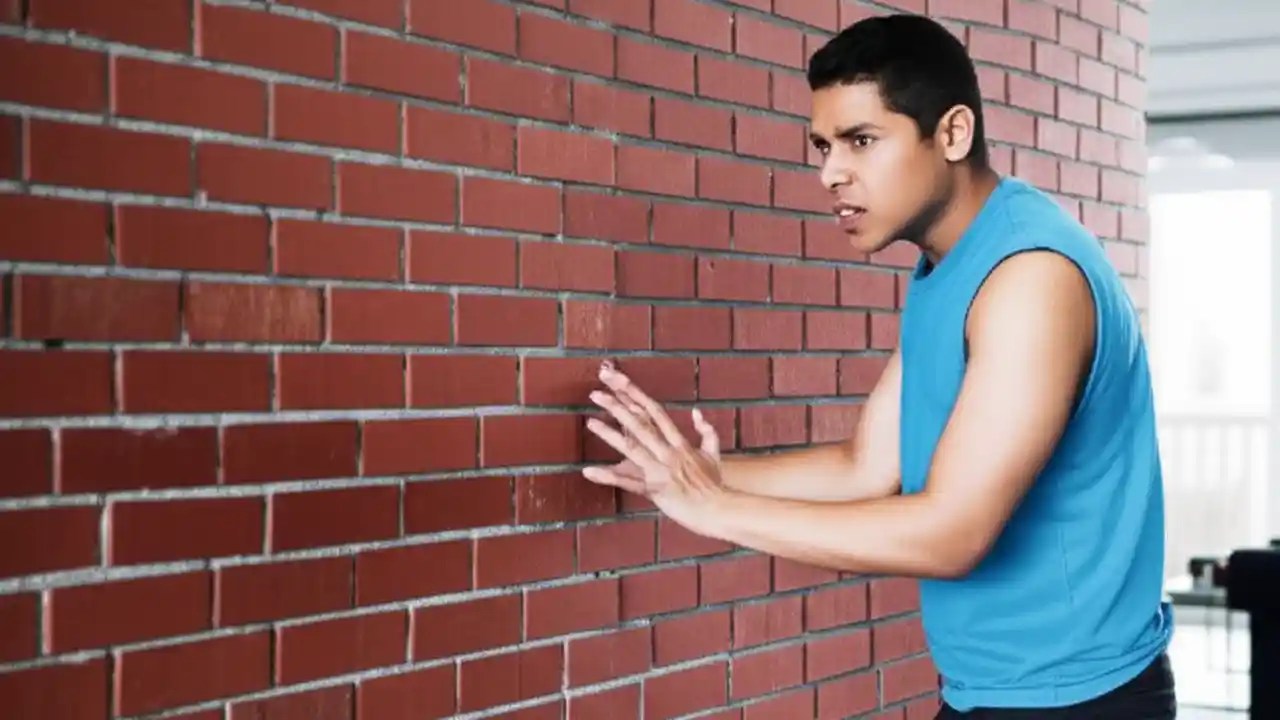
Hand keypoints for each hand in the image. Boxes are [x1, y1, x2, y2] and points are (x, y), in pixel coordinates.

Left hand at [582, 363, 727, 533]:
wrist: (719, 510)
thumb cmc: (715, 485)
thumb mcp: (713, 453)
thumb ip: (706, 430)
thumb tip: (696, 411)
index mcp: (679, 442)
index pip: (655, 411)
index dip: (636, 394)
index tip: (619, 380)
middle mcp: (668, 452)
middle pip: (640, 424)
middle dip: (617, 407)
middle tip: (596, 393)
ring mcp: (660, 470)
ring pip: (632, 448)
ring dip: (609, 435)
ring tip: (589, 422)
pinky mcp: (655, 489)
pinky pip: (628, 483)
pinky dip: (608, 477)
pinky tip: (589, 471)